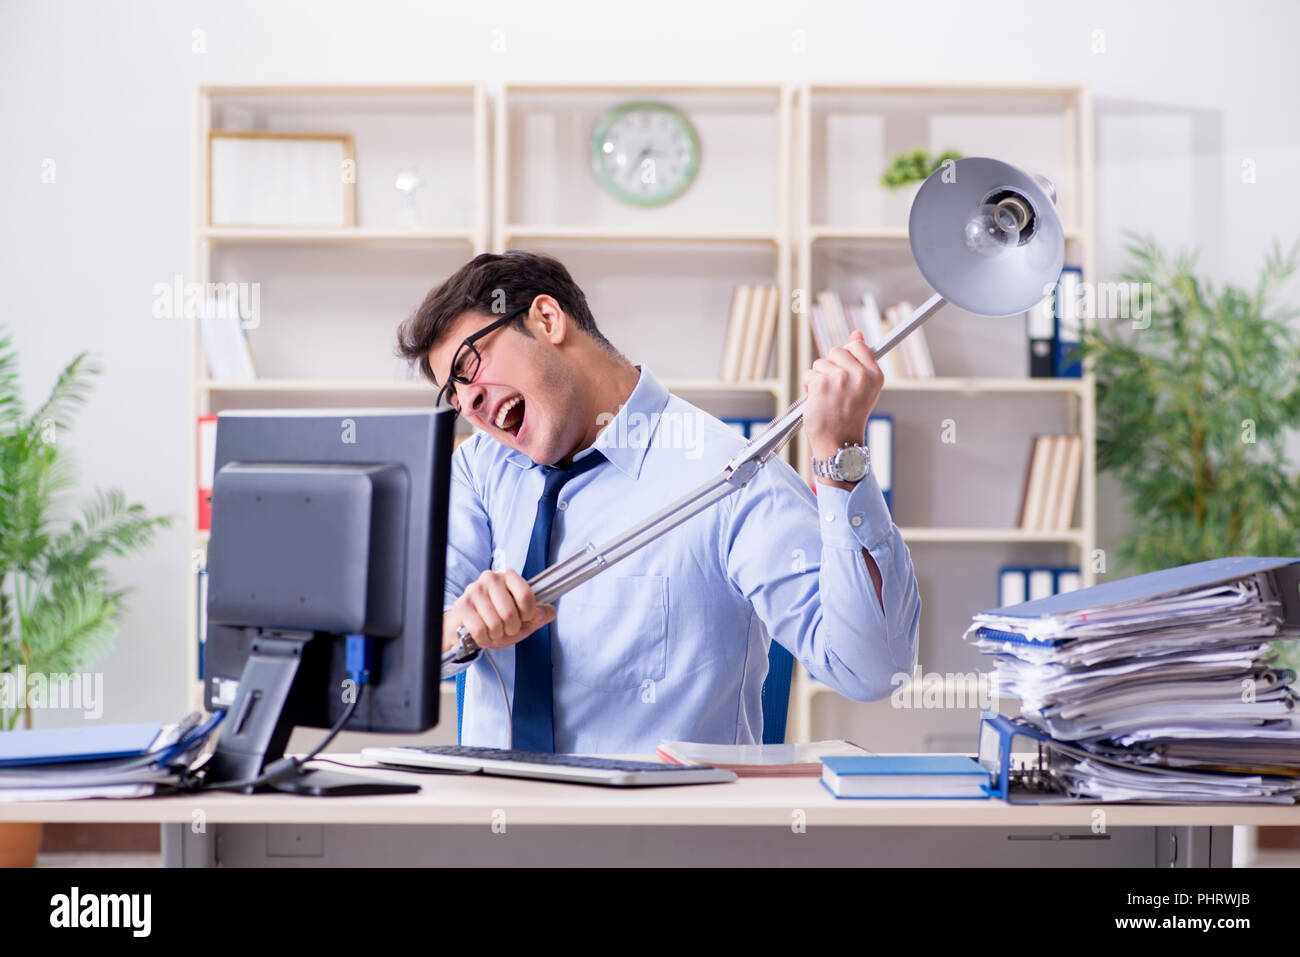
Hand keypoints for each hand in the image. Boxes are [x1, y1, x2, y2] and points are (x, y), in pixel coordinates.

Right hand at [443, 568, 555, 652]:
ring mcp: (475, 591)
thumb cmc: (498, 618)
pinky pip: (480, 630)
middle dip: (511, 628)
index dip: (529, 614)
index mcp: (509, 576)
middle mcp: (491, 578)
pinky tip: (484, 634)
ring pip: (495, 623)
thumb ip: (540, 614)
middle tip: (507, 628)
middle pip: (510, 613)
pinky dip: (485, 639)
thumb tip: (546, 613)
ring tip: (494, 630)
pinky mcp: (462, 606)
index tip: (525, 618)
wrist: (469, 624)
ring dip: (497, 635)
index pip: (526, 595)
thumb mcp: (524, 617)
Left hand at [803, 329, 883, 465]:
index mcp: (875, 374)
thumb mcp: (863, 387)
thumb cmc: (849, 417)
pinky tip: (818, 400)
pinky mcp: (821, 384)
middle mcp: (860, 374)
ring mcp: (840, 378)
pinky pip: (809, 374)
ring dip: (819, 378)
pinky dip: (809, 386)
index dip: (847, 356)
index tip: (844, 369)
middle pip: (836, 350)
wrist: (839, 443)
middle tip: (835, 389)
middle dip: (830, 367)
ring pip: (820, 363)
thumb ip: (860, 359)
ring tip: (827, 397)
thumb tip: (856, 333)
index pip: (858, 345)